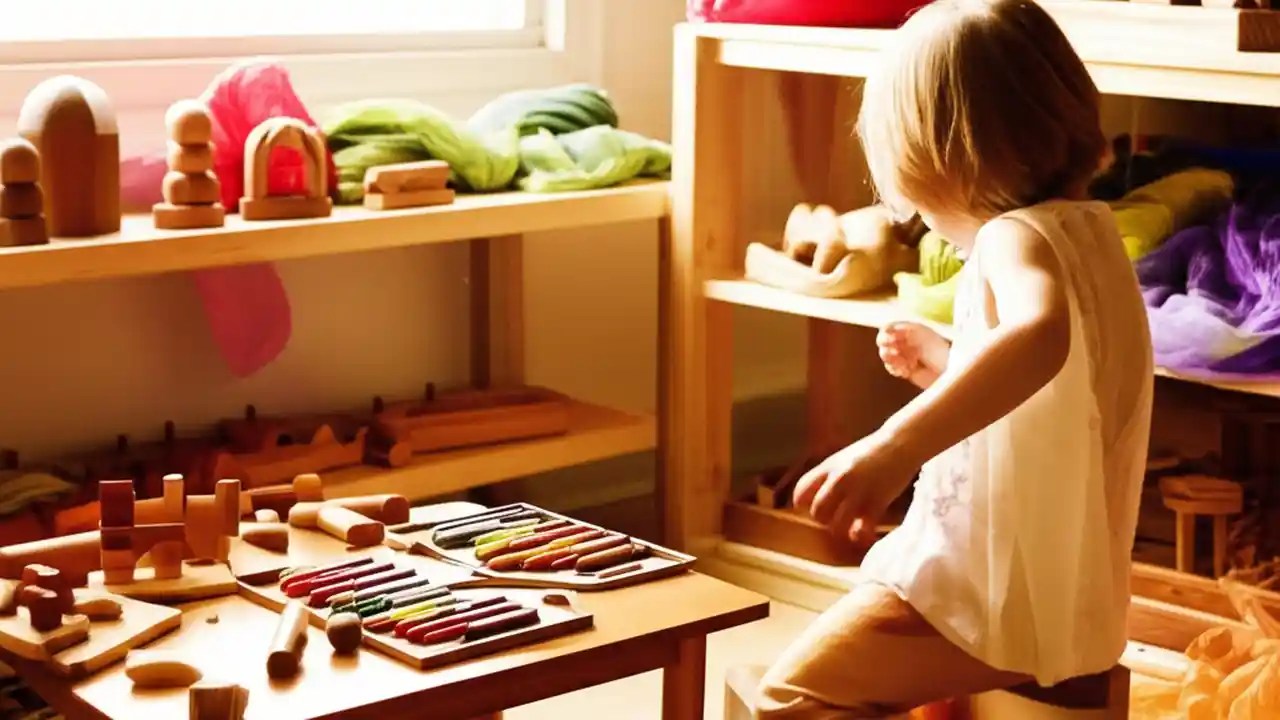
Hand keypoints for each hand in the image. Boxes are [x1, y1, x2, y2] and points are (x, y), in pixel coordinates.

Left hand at [792, 432, 917, 543]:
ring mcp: (858, 492)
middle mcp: (839, 480)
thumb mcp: (844, 458)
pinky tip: (863, 533)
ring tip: (849, 527)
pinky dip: (860, 535)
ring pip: (836, 525)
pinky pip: (861, 529)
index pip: (801, 491)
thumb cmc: (872, 452)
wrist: (901, 444)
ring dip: (841, 529)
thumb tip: (817, 496)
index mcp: (828, 467)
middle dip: (824, 519)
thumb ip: (830, 475)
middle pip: (817, 512)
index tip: (809, 508)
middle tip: (834, 517)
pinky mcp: (877, 502)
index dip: (802, 504)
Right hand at [876, 322, 947, 386]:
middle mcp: (904, 341)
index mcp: (908, 330)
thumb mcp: (921, 335)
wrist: (947, 371)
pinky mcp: (903, 369)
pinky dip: (896, 369)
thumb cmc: (937, 350)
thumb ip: (902, 330)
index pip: (888, 328)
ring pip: (885, 355)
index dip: (886, 333)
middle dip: (887, 348)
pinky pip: (890, 368)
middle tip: (896, 353)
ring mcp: (903, 355)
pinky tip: (907, 371)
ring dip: (892, 360)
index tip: (892, 340)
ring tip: (906, 364)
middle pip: (882, 341)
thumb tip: (885, 330)